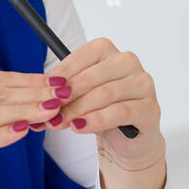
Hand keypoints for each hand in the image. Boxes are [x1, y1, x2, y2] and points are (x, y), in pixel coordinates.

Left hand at [39, 37, 164, 166]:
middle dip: (66, 97)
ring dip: (77, 111)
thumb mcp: (77, 96)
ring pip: (104, 95)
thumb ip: (61, 91)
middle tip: (47, 113)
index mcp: (108, 50)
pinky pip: (119, 112)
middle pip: (90, 78)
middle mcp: (128, 62)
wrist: (128, 138)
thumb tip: (37, 96)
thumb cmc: (100, 109)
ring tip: (59, 123)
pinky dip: (96, 120)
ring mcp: (142, 84)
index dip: (60, 78)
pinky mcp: (150, 108)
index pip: (80, 58)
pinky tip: (79, 127)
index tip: (43, 93)